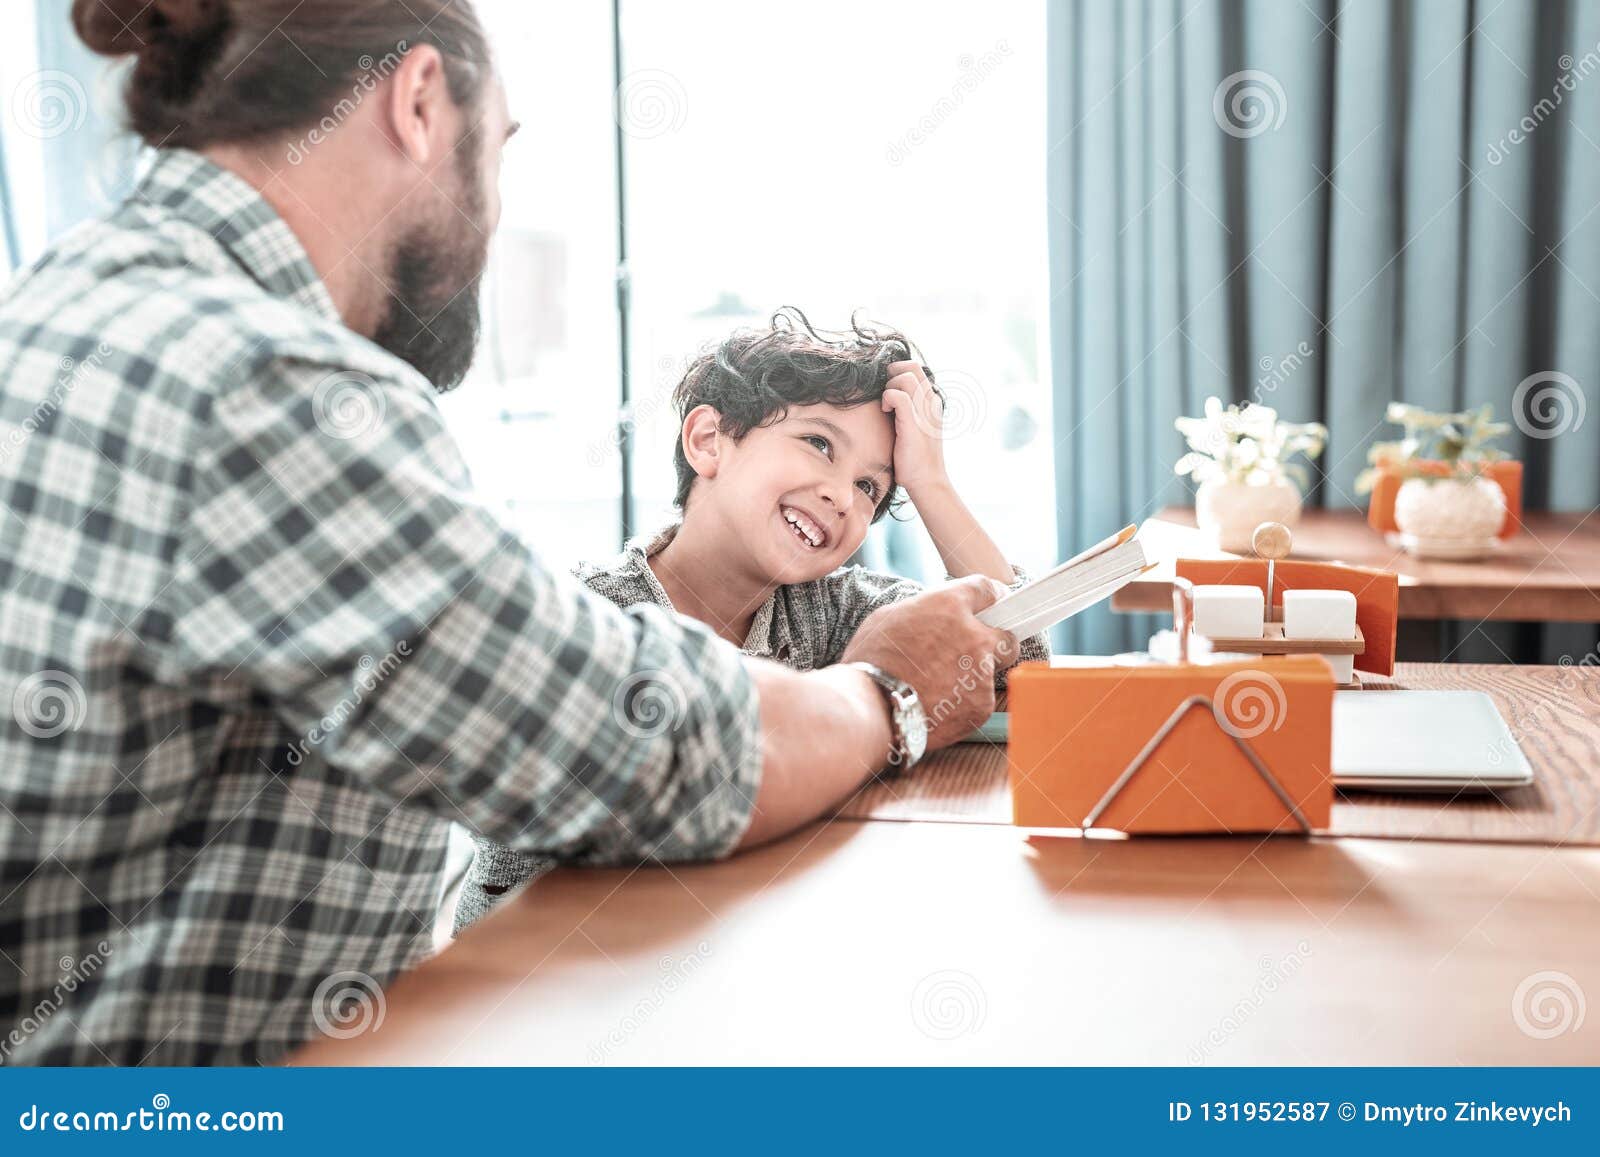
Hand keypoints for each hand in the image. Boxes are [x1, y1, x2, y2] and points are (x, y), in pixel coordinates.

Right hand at [840, 575, 1015, 750]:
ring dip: (972, 679)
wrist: (872, 708)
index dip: (989, 598)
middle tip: (973, 654)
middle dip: (995, 644)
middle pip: (1007, 636)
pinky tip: (938, 708)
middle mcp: (974, 636)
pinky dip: (963, 707)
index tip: (992, 605)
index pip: (986, 590)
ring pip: (991, 674)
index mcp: (950, 606)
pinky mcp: (981, 706)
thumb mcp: (888, 618)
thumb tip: (932, 616)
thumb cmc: (871, 662)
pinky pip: (979, 702)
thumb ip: (923, 613)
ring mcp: (982, 673)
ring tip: (940, 690)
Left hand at [880, 360, 947, 495]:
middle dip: (892, 374)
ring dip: (889, 387)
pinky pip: (898, 396)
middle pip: (912, 367)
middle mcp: (931, 403)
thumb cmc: (914, 456)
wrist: (926, 480)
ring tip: (886, 406)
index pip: (916, 369)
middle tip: (885, 394)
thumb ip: (907, 408)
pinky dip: (887, 399)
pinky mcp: (914, 423)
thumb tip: (888, 396)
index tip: (888, 389)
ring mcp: (924, 412)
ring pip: (906, 377)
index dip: (897, 372)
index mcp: (932, 401)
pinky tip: (885, 411)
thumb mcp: (915, 426)